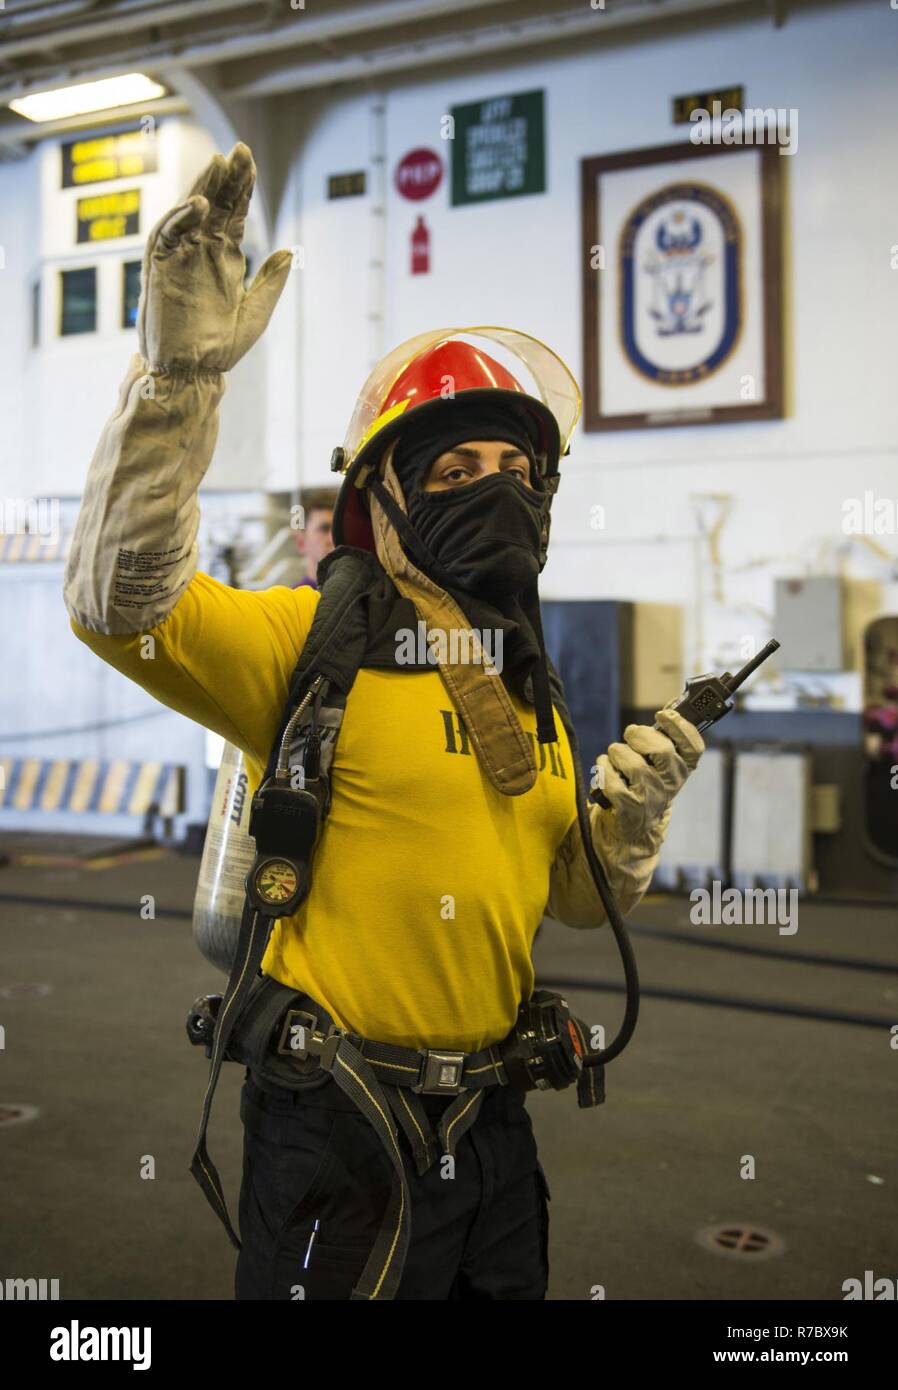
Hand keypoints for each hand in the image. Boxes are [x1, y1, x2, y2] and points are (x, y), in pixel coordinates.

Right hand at [137, 142, 292, 372]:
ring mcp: (179, 259)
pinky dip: (179, 218)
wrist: (191, 374)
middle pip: (213, 205)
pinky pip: (166, 236)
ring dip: (202, 187)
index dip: (241, 187)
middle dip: (225, 178)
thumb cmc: (219, 349)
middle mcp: (201, 253)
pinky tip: (198, 205)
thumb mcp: (255, 314)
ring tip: (219, 164)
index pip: (232, 214)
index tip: (249, 160)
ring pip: (188, 212)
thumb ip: (270, 284)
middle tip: (239, 150)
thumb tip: (287, 251)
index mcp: (224, 260)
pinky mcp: (159, 270)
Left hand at [593, 708, 704, 840]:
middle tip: (630, 734)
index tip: (663, 715)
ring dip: (617, 753)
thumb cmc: (645, 785)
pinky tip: (605, 770)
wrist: (633, 826)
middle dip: (640, 735)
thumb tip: (670, 709)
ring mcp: (650, 798)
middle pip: (662, 750)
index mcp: (682, 770)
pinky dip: (603, 770)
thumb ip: (664, 740)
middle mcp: (670, 784)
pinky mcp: (629, 809)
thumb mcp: (660, 765)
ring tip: (615, 755)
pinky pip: (612, 782)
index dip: (680, 727)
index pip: (693, 748)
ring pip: (633, 764)